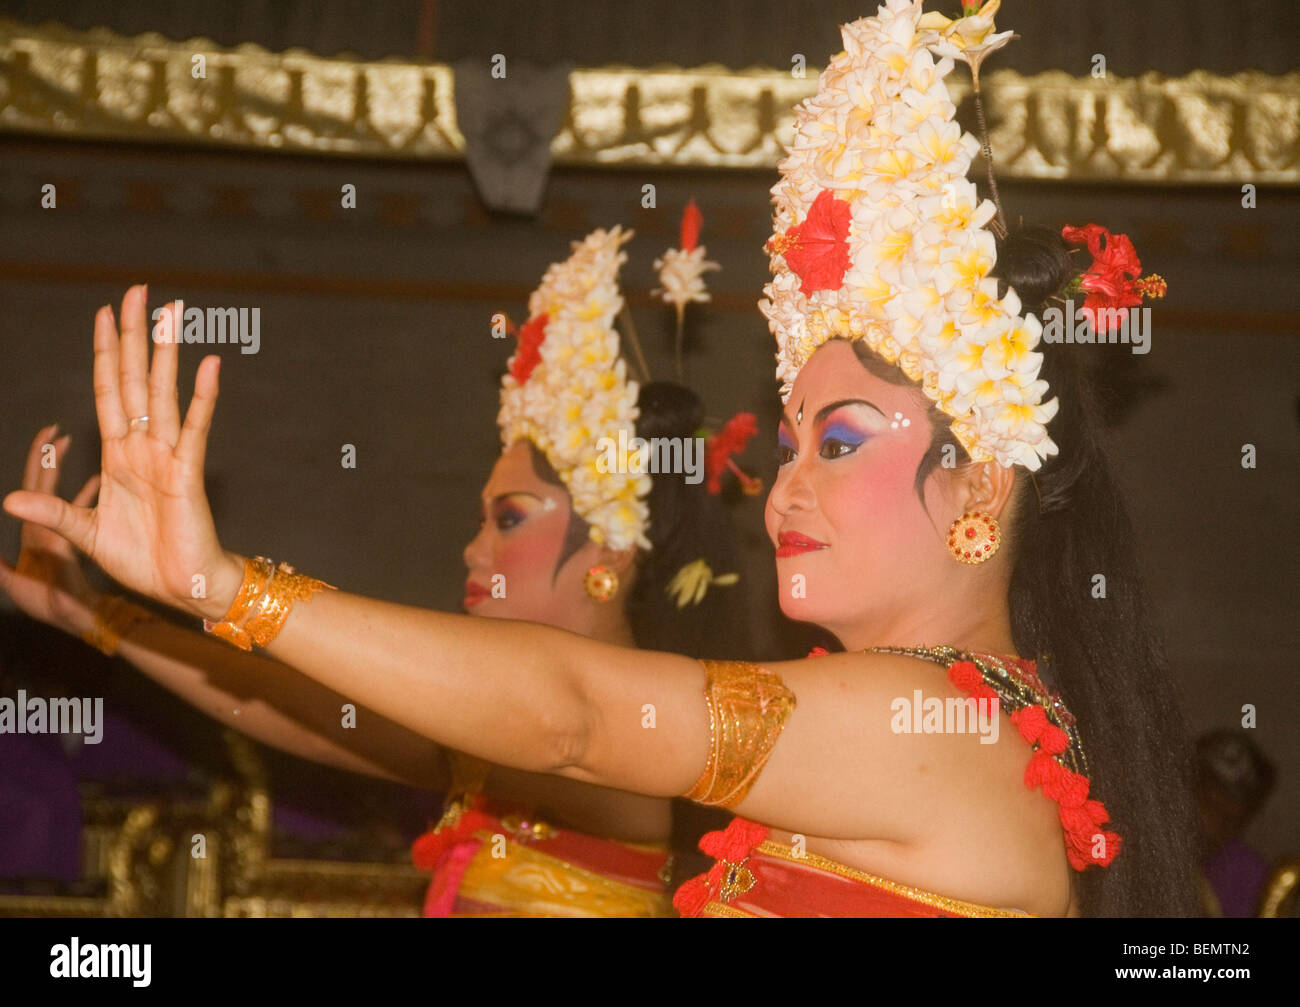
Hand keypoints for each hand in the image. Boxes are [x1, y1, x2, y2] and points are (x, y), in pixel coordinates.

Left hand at [0, 425, 101, 635]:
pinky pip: (83, 511)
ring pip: (60, 493)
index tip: (45, 437)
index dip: (39, 462)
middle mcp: (46, 527)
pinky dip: (87, 494)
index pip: (34, 490)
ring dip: (62, 469)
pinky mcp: (80, 540)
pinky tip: (96, 481)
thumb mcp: (15, 585)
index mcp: (35, 532)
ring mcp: (63, 532)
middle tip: (55, 430)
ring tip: (67, 445)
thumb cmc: (52, 606)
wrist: (78, 620)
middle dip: (48, 456)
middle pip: (43, 484)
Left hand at [2, 286, 244, 619]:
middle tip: (140, 291)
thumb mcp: (84, 534)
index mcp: (119, 456)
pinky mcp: (188, 474)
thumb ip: (52, 512)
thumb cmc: (142, 562)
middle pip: (135, 379)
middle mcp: (144, 447)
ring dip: (166, 352)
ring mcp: (168, 456)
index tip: (106, 315)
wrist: (182, 588)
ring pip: (163, 393)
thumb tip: (6, 499)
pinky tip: (207, 365)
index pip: (108, 392)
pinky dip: (202, 397)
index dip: (104, 353)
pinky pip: (195, 428)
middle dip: (135, 335)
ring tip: (172, 312)